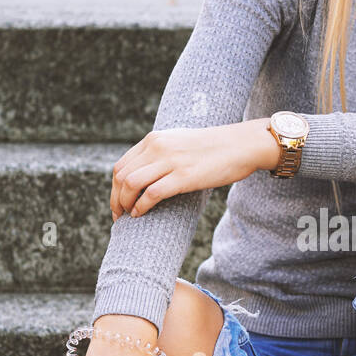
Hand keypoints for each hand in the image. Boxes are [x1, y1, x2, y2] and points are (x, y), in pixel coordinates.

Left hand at [110, 119, 279, 220]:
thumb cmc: (214, 148)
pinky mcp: (183, 177)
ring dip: (125, 204)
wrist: (241, 145)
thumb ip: (161, 152)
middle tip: (119, 216)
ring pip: (131, 184)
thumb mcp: (180, 142)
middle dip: (115, 200)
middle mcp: (158, 147)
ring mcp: (170, 161)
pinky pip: (151, 194)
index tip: (118, 203)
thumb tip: (147, 172)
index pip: (121, 165)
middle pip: (121, 176)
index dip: (114, 188)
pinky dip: (141, 206)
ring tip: (129, 216)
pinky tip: (141, 214)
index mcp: (154, 139)